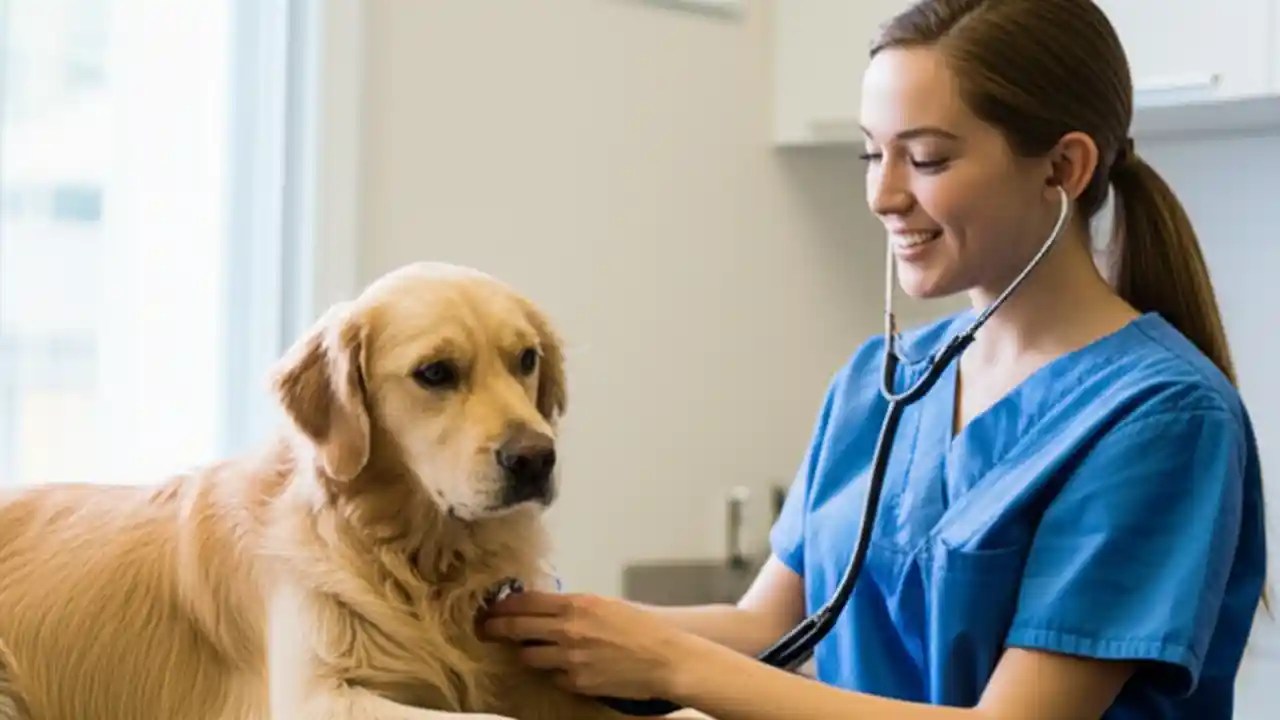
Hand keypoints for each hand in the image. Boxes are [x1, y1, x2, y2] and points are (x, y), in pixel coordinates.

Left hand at [481, 591, 690, 699]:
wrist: (665, 659)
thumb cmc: (642, 629)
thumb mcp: (606, 605)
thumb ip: (575, 607)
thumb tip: (550, 609)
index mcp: (576, 604)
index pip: (526, 602)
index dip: (504, 605)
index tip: (492, 607)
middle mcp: (568, 629)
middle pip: (516, 628)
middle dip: (495, 628)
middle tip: (485, 628)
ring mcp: (569, 658)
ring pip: (528, 656)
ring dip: (526, 652)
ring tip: (529, 650)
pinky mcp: (576, 682)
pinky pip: (552, 677)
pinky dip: (554, 672)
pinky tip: (564, 668)